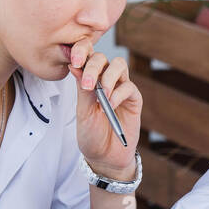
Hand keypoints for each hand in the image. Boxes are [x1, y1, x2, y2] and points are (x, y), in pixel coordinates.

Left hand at [67, 38, 140, 177]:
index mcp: (89, 80)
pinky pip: (128, 87)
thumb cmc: (91, 135)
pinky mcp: (134, 99)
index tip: (74, 60)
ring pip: (119, 65)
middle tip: (88, 83)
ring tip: (102, 95)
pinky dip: (118, 94)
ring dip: (108, 77)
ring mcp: (121, 88)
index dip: (82, 51)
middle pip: (103, 58)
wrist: (105, 157)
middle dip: (94, 66)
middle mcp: (105, 81)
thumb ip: (82, 89)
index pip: (87, 56)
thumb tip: (74, 64)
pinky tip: (111, 105)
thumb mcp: (82, 112)